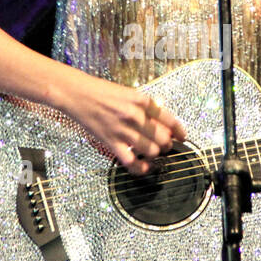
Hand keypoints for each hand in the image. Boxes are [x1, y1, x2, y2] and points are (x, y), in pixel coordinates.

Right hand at [67, 77, 186, 175]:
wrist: (78, 94)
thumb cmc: (102, 92)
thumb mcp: (129, 93)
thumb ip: (145, 107)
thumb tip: (162, 123)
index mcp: (142, 101)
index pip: (170, 120)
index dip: (179, 131)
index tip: (182, 137)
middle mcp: (136, 116)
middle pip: (163, 139)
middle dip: (167, 145)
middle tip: (164, 146)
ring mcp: (123, 130)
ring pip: (151, 151)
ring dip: (155, 155)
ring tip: (152, 154)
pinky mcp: (111, 142)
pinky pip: (131, 162)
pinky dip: (140, 168)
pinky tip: (144, 167)